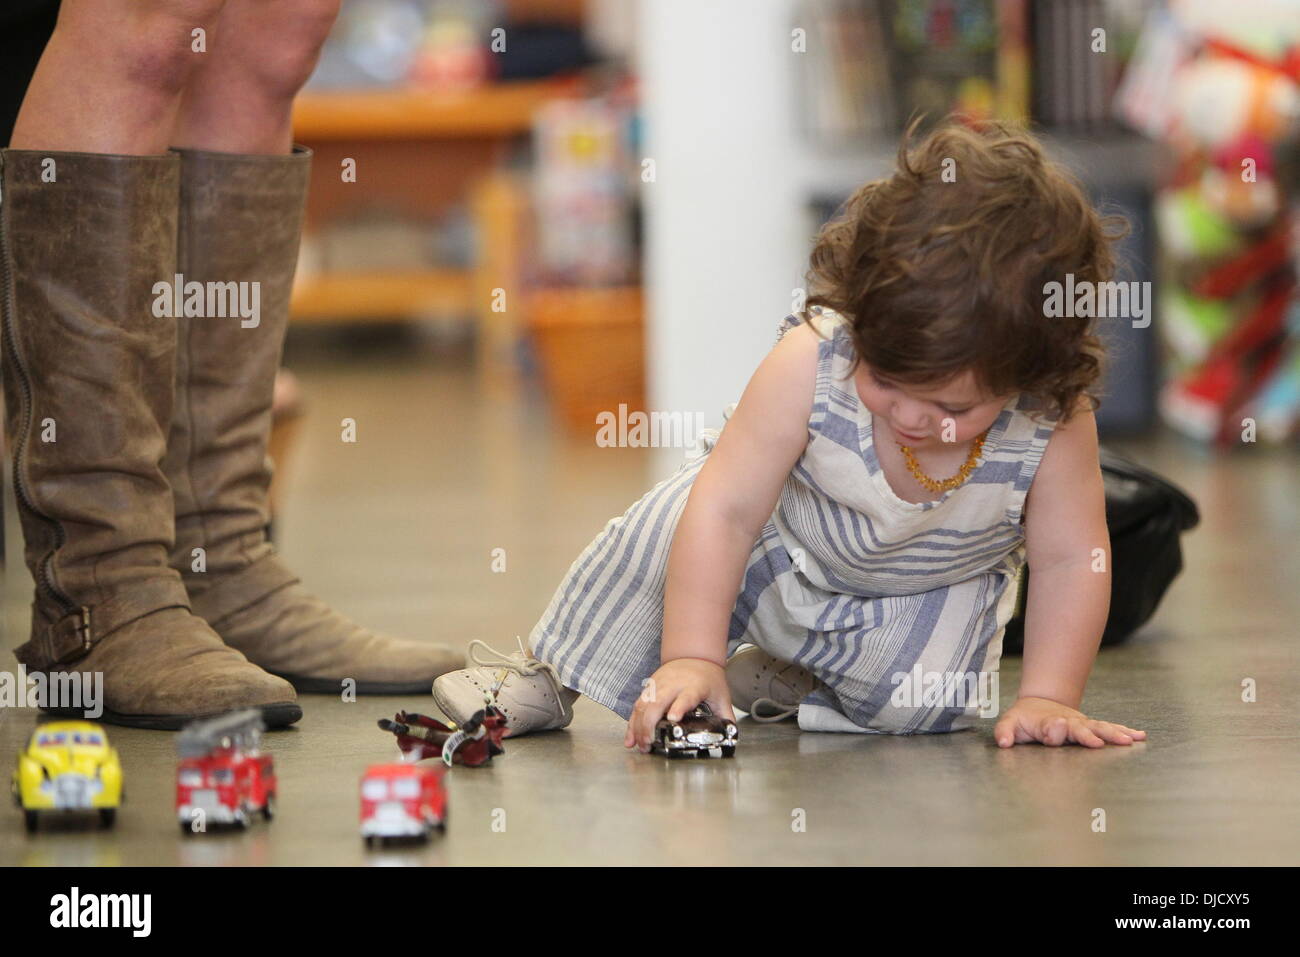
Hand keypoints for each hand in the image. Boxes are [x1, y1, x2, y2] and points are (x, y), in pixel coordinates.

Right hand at [625, 657, 734, 752]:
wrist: (695, 654)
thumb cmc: (708, 677)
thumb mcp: (721, 695)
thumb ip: (725, 716)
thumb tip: (731, 735)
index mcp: (693, 687)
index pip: (686, 697)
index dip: (679, 707)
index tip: (673, 717)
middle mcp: (673, 685)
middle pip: (657, 703)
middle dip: (650, 724)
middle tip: (649, 743)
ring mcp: (659, 685)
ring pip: (643, 705)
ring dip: (638, 726)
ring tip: (639, 745)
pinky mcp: (650, 686)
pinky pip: (638, 705)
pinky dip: (632, 722)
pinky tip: (630, 737)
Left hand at [994, 696, 1146, 748]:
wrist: (1040, 704)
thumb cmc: (1024, 719)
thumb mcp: (1010, 723)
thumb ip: (1005, 732)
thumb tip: (1003, 743)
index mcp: (1046, 724)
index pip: (1050, 728)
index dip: (1054, 730)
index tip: (1060, 727)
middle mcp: (1067, 724)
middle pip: (1078, 729)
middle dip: (1087, 735)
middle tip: (1097, 742)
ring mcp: (1081, 725)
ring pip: (1098, 728)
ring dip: (1112, 734)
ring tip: (1128, 740)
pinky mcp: (1091, 727)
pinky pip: (1108, 728)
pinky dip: (1123, 731)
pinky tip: (1140, 736)